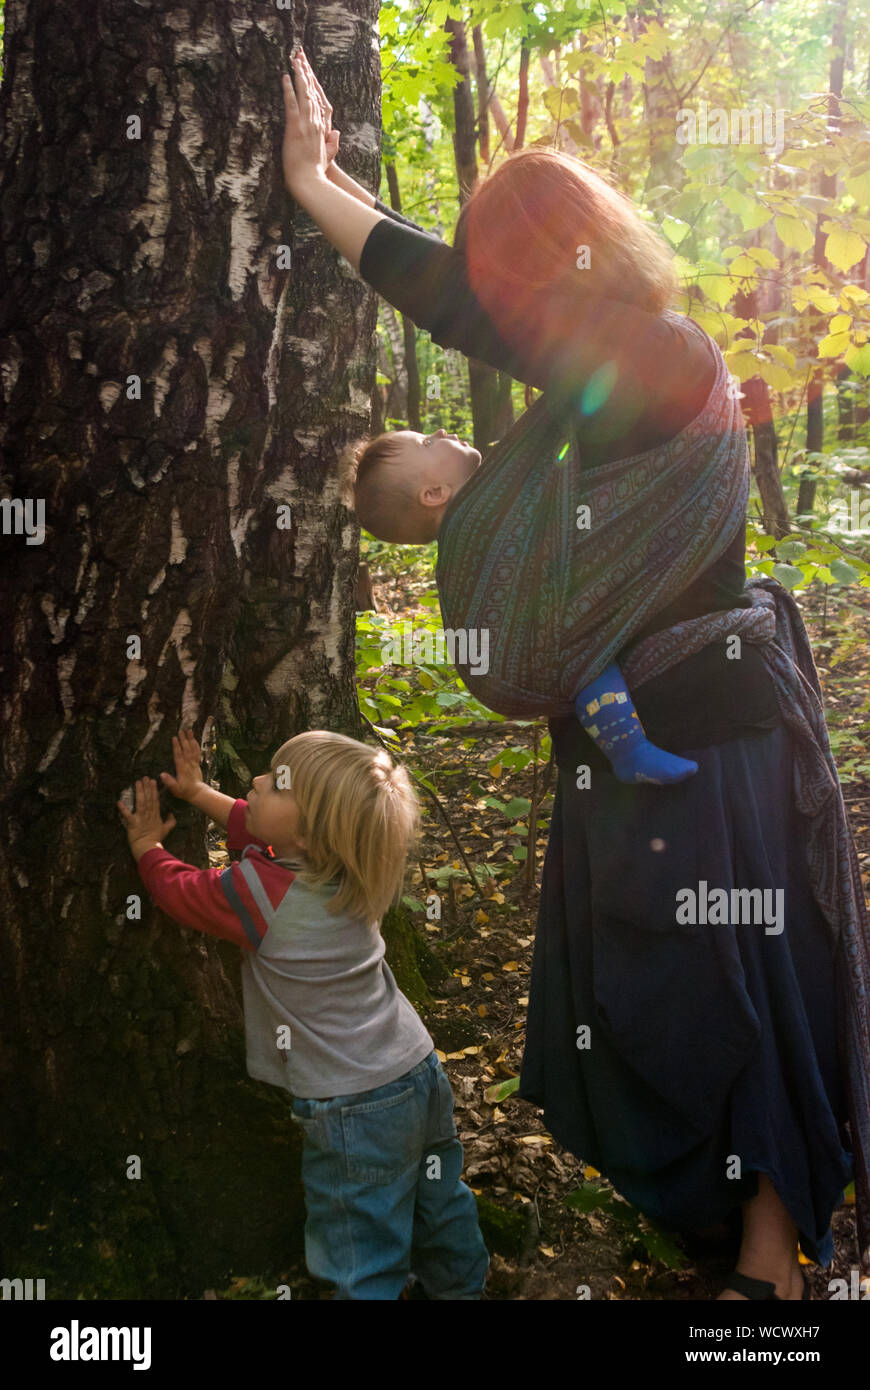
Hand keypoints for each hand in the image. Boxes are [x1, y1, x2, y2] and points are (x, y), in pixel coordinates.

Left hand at [117, 778, 176, 851]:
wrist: (148, 849)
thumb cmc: (156, 840)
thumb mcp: (166, 830)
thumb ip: (170, 821)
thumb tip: (172, 814)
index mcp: (155, 816)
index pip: (155, 800)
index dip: (154, 790)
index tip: (153, 781)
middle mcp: (148, 815)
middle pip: (148, 799)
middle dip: (147, 788)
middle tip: (145, 777)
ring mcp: (141, 819)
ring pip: (141, 803)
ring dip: (139, 792)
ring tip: (137, 783)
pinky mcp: (133, 824)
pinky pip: (127, 815)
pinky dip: (123, 809)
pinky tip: (119, 802)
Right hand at [160, 729, 204, 801]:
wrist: (197, 793)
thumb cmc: (185, 791)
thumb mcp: (175, 789)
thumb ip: (169, 782)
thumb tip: (162, 774)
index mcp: (182, 768)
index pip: (178, 755)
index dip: (176, 746)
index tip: (174, 738)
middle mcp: (188, 764)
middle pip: (186, 750)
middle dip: (183, 740)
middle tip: (180, 731)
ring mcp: (193, 764)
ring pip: (192, 749)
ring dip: (190, 740)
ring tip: (189, 731)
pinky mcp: (197, 764)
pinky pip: (197, 753)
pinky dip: (196, 746)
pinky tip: (194, 740)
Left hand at [282, 47, 332, 193]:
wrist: (310, 181)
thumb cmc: (316, 172)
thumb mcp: (327, 155)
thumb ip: (332, 143)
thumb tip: (336, 131)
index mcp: (322, 128)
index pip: (319, 100)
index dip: (314, 85)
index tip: (309, 71)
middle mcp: (316, 122)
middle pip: (312, 92)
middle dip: (306, 72)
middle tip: (300, 56)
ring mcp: (306, 123)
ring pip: (304, 94)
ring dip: (299, 75)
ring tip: (295, 59)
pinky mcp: (295, 127)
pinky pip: (292, 104)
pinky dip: (289, 89)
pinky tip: (285, 77)